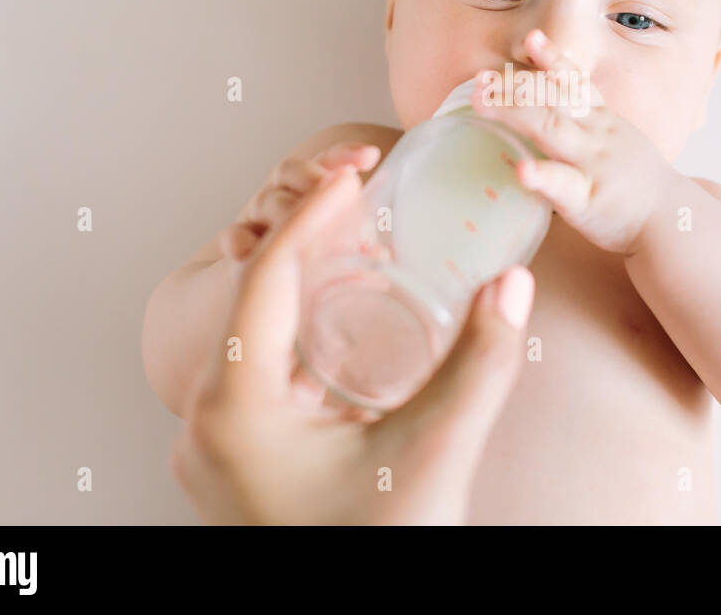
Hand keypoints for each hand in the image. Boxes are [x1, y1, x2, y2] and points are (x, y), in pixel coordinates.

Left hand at [172, 167, 535, 524]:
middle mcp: (210, 423)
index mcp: (237, 412)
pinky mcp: (238, 461)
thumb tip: (510, 285)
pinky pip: (260, 370)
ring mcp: (216, 446)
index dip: (313, 213)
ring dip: (305, 283)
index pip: (267, 280)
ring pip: (255, 334)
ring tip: (360, 238)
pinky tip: (345, 317)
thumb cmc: (380, 553)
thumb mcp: (435, 457)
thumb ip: (478, 367)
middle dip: (311, 237)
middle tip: (363, 189)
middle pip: (255, 299)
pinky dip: (301, 331)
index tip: (353, 168)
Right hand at [218, 142, 380, 261]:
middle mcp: (284, 192)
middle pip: (292, 170)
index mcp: (312, 186)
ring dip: (287, 214)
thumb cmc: (313, 257)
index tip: (370, 156)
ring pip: (267, 200)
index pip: (329, 159)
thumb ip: (360, 241)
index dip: (347, 154)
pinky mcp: (238, 240)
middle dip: (313, 178)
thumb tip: (383, 256)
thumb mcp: (341, 244)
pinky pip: (234, 234)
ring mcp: (258, 215)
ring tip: (305, 235)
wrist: (267, 282)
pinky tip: (248, 251)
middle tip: (331, 195)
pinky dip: (239, 240)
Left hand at [471, 28, 674, 255]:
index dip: (553, 59)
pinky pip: (562, 186)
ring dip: (512, 113)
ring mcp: (592, 165)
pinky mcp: (588, 200)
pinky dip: (541, 176)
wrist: (674, 222)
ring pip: (550, 130)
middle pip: (551, 100)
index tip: (531, 38)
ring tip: (480, 106)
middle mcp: (596, 136)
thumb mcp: (619, 145)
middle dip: (512, 87)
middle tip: (480, 79)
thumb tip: (550, 121)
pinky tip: (521, 170)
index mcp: (604, 122)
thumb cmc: (640, 188)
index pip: (576, 83)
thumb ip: (589, 129)